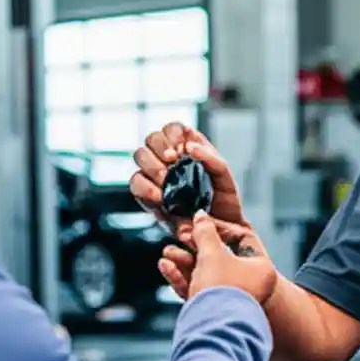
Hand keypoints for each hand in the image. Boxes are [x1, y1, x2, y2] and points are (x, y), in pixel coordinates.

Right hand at [129, 122, 246, 245]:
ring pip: (140, 157)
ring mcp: (157, 178)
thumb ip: (211, 158)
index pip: (172, 128)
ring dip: (152, 166)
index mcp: (187, 149)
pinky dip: (145, 188)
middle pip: (151, 139)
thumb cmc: (223, 201)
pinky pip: (136, 184)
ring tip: (166, 181)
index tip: (181, 149)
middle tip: (173, 163)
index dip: (173, 134)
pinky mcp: (149, 197)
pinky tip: (160, 197)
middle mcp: (169, 161)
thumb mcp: (223, 176)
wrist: (222, 231)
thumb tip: (190, 147)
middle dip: (160, 148)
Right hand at [173, 211, 276, 304]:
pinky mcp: (213, 311)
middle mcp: (250, 285)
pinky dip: (181, 278)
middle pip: (219, 257)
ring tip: (168, 253)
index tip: (202, 223)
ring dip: (184, 261)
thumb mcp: (212, 253)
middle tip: (181, 238)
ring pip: (205, 274)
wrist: (212, 332)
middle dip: (195, 247)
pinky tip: (166, 266)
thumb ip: (205, 232)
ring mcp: (231, 299)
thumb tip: (201, 217)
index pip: (241, 239)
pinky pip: (197, 289)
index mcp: (260, 268)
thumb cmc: (223, 293)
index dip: (219, 229)